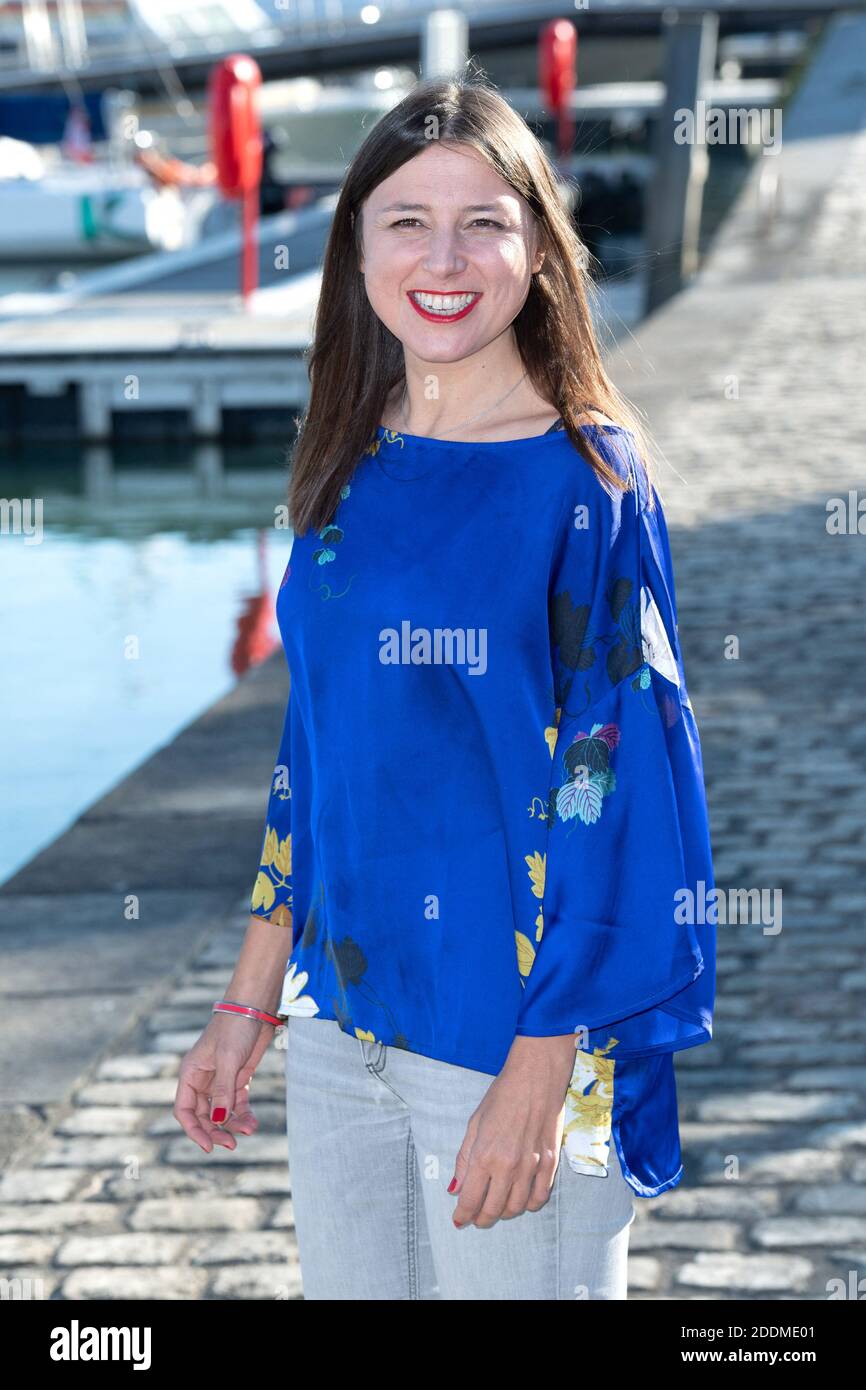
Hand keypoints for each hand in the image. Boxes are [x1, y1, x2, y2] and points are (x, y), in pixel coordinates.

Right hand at [173, 1013, 276, 1151]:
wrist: (255, 1008)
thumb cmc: (235, 1028)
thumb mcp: (228, 1059)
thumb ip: (223, 1090)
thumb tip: (219, 1119)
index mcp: (190, 1074)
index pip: (185, 1111)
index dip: (194, 1131)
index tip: (209, 1146)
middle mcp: (202, 1080)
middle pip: (204, 1116)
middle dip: (216, 1131)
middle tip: (232, 1144)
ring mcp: (221, 1080)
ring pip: (222, 1112)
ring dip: (233, 1124)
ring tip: (249, 1130)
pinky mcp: (238, 1078)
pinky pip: (237, 1103)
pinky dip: (244, 1114)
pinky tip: (253, 1123)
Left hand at [449, 1033, 576, 1228]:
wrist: (537, 1077)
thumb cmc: (502, 1095)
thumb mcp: (474, 1124)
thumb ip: (464, 1159)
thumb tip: (456, 1188)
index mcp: (485, 1156)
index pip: (471, 1199)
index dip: (462, 1214)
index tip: (459, 1219)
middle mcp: (508, 1167)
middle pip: (493, 1209)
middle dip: (481, 1218)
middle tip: (476, 1217)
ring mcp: (532, 1167)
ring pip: (516, 1207)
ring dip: (503, 1213)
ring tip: (496, 1207)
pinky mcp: (550, 1164)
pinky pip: (540, 1197)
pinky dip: (529, 1205)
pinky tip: (521, 1200)